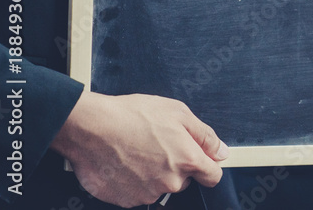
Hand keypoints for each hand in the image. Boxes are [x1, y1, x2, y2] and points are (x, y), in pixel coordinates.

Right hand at [51, 92, 227, 207]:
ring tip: (137, 151)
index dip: (209, 166)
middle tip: (158, 145)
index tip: (201, 160)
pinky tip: (124, 162)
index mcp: (187, 160)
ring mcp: (146, 194)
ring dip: (154, 174)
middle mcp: (170, 182)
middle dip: (176, 166)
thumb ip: (205, 136)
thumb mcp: (178, 112)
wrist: (91, 127)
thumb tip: (221, 152)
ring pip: (160, 187)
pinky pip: (137, 193)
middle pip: (184, 181)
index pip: (213, 177)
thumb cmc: (133, 115)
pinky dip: (133, 181)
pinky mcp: (124, 200)